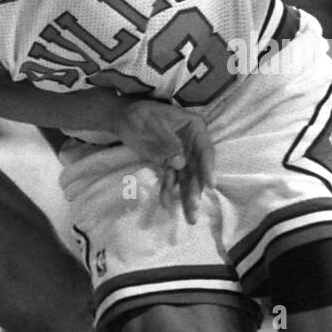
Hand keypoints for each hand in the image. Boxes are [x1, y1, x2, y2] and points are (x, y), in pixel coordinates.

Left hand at [109, 98, 214, 224]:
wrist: (122, 117)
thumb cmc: (139, 114)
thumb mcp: (152, 123)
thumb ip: (166, 141)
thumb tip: (180, 163)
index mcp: (194, 128)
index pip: (205, 150)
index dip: (208, 168)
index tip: (210, 186)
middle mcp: (192, 143)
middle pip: (197, 169)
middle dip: (196, 190)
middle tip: (194, 208)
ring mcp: (181, 155)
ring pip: (186, 178)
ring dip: (186, 197)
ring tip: (189, 217)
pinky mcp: (168, 163)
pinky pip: (171, 180)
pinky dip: (168, 191)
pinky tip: (165, 204)